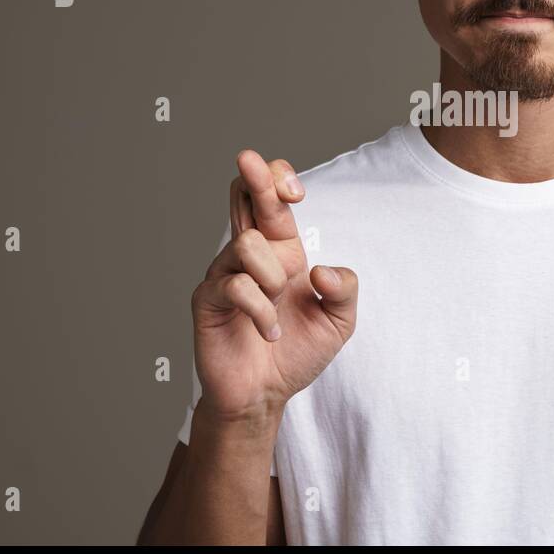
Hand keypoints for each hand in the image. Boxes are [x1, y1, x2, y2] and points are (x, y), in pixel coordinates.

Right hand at [189, 149, 358, 422]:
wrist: (266, 396)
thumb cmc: (297, 352)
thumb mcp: (340, 320)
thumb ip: (345, 290)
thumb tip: (321, 270)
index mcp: (281, 249)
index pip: (272, 199)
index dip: (279, 182)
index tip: (296, 192)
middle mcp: (251, 254)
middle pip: (244, 198)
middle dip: (253, 177)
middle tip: (248, 157)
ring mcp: (225, 273)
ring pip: (245, 243)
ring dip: (272, 274)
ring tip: (279, 304)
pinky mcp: (209, 299)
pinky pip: (235, 286)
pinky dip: (260, 310)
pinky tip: (268, 331)